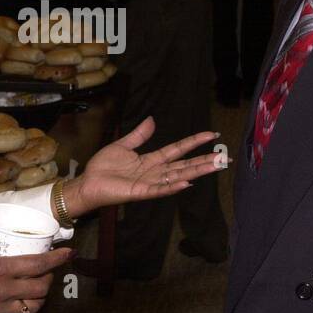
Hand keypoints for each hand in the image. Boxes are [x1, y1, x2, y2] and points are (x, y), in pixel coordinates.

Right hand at [0, 237, 71, 312]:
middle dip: (49, 280)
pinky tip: (15, 307)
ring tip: (35, 291)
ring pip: (31, 308)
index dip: (56, 258)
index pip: (38, 264)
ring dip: (38, 299)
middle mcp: (4, 291)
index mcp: (0, 269)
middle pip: (41, 288)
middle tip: (47, 272)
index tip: (68, 253)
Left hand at [62, 117, 224, 217]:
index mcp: (151, 160)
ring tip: (215, 167)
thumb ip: (139, 135)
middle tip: (225, 158)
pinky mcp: (140, 192)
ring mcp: (150, 183)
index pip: (178, 149)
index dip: (194, 142)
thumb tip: (152, 119)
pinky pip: (160, 190)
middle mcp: (155, 172)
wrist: (88, 182)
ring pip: (178, 176)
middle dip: (204, 161)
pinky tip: (187, 182)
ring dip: (197, 172)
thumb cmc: (103, 167)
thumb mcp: (122, 145)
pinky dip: (173, 187)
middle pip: (184, 165)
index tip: (211, 135)